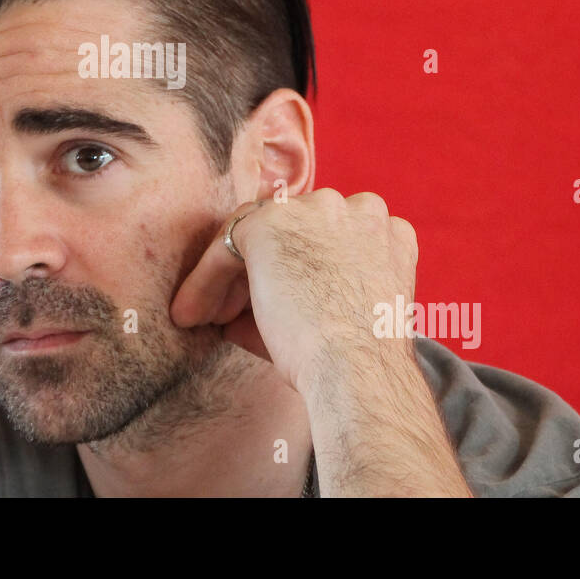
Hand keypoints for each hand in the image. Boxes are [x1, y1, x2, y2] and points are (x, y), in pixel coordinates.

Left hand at [169, 188, 420, 399]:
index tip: (263, 308)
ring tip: (204, 316)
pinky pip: (227, 246)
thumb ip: (300, 299)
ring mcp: (317, 208)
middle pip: (292, 230)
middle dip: (259, 271)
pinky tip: (192, 314)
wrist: (357, 370)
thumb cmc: (354, 362)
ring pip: (257, 234)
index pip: (325, 237)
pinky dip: (205, 280)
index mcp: (387, 232)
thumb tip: (236, 318)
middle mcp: (359, 209)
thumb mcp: (337, 320)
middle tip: (227, 312)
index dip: (290, 271)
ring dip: (227, 276)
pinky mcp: (272, 222)